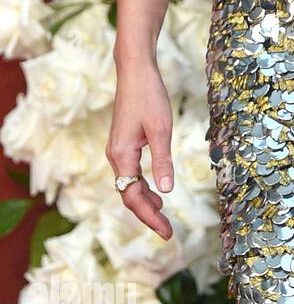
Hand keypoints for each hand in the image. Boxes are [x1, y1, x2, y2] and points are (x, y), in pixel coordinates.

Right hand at [106, 65, 174, 239]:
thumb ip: (163, 160)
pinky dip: (143, 185)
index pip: (133, 197)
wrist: (135, 71)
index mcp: (122, 155)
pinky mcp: (123, 143)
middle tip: (168, 231)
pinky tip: (156, 190)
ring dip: (145, 201)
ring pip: (129, 185)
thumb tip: (166, 191)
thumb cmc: (149, 96)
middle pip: (129, 195)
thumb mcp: (161, 128)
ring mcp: (118, 150)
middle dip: (148, 214)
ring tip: (163, 215)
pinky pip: (130, 173)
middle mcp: (115, 156)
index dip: (150, 217)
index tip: (167, 232)